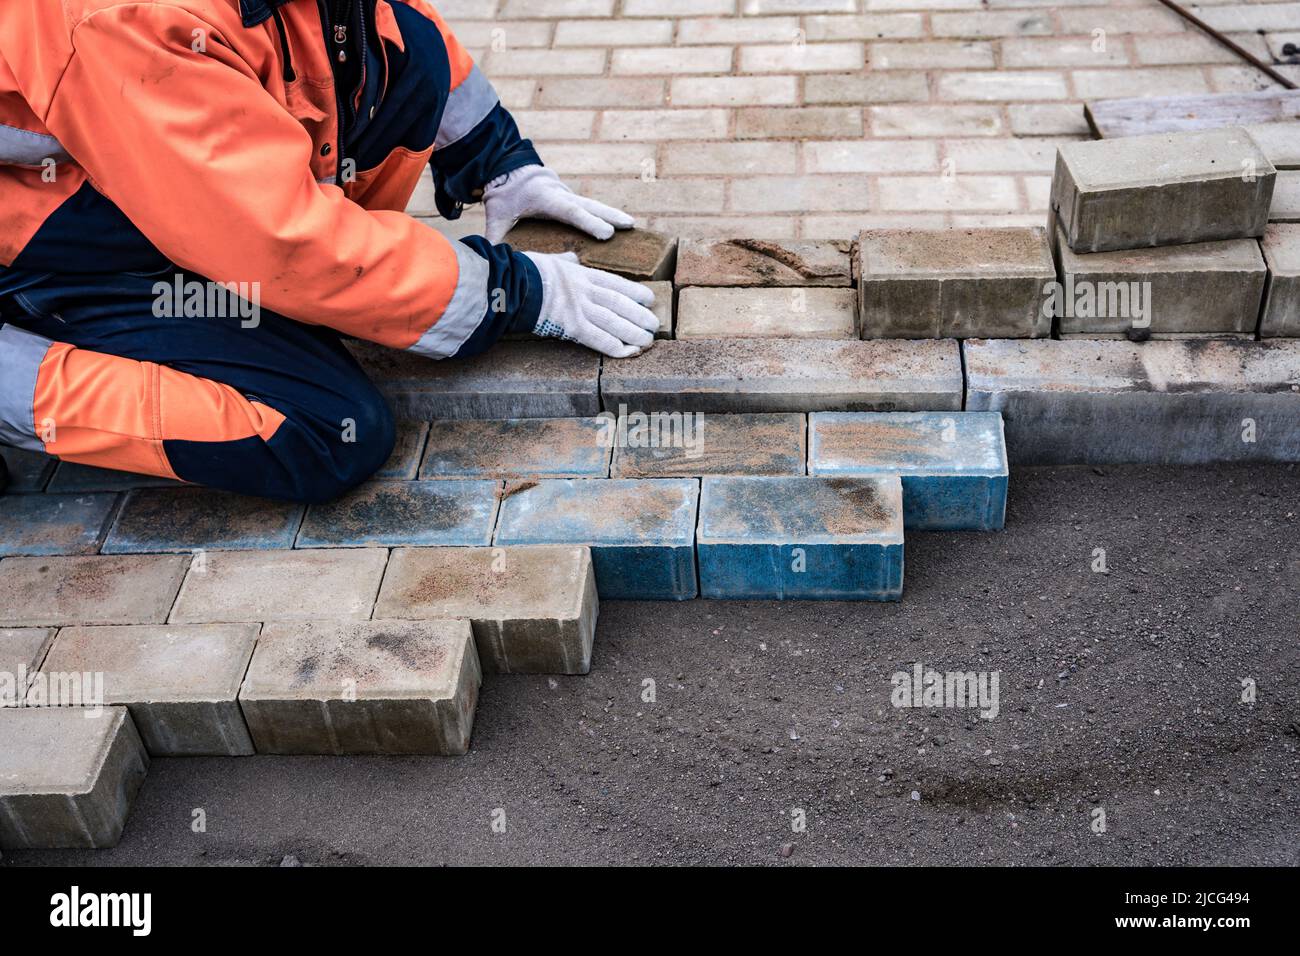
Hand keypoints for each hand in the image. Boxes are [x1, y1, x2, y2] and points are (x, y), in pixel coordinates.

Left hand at [484, 165, 633, 243]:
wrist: (506, 166)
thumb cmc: (502, 192)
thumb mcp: (495, 213)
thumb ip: (494, 236)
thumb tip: (492, 259)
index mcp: (544, 197)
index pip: (570, 211)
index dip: (588, 223)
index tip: (607, 234)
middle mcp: (560, 193)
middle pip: (589, 205)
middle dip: (610, 216)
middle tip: (629, 225)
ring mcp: (566, 193)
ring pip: (592, 204)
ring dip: (611, 214)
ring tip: (631, 225)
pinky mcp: (568, 197)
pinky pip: (588, 206)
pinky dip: (603, 214)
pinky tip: (617, 224)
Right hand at [524, 251, 657, 358]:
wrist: (512, 282)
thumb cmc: (525, 270)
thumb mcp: (550, 258)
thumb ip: (565, 260)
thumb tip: (571, 257)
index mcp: (581, 273)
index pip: (615, 283)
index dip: (635, 292)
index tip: (649, 299)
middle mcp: (585, 290)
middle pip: (620, 304)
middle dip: (640, 315)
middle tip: (655, 325)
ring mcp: (580, 308)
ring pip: (615, 322)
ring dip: (634, 333)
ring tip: (648, 341)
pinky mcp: (572, 326)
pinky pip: (599, 339)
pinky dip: (615, 347)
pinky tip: (629, 352)